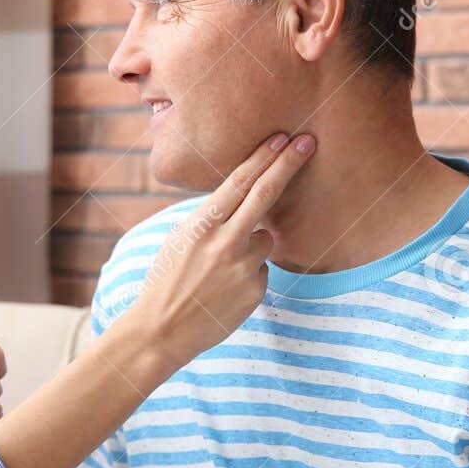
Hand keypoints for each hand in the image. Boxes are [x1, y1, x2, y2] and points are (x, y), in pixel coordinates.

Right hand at [108, 131, 314, 374]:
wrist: (161, 330)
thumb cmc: (165, 279)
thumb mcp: (178, 238)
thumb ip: (210, 218)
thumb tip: (240, 197)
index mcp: (200, 225)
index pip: (238, 182)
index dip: (263, 157)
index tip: (282, 138)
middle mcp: (225, 243)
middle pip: (264, 195)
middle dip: (287, 164)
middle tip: (307, 141)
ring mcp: (243, 268)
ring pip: (265, 238)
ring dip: (252, 243)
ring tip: (220, 267)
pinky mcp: (255, 291)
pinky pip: (261, 269)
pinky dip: (248, 273)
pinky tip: (224, 289)